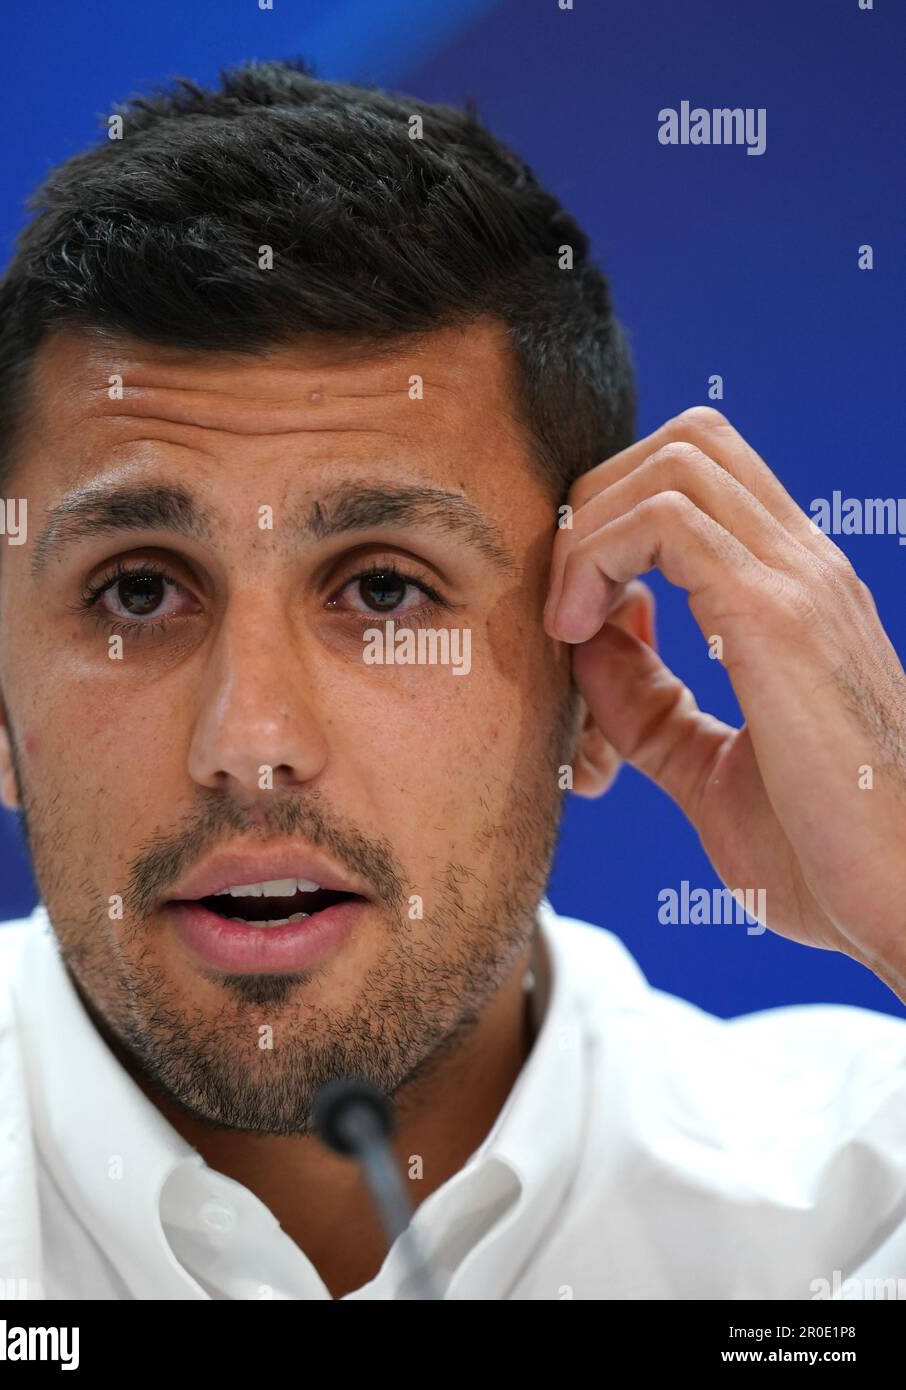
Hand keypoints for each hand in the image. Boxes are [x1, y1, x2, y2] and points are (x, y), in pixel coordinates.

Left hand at [544, 406, 905, 1002]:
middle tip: (562, 599)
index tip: (576, 608)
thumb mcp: (705, 768)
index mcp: (796, 596)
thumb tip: (584, 641)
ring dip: (591, 529)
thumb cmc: (822, 855)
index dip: (618, 517)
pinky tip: (576, 632)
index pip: (704, 477)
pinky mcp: (778, 619)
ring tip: (565, 621)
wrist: (904, 908)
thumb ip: (645, 703)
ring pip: (675, 462)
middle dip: (597, 502)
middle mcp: (805, 569)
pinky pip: (667, 522)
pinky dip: (598, 557)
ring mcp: (799, 584)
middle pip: (687, 442)